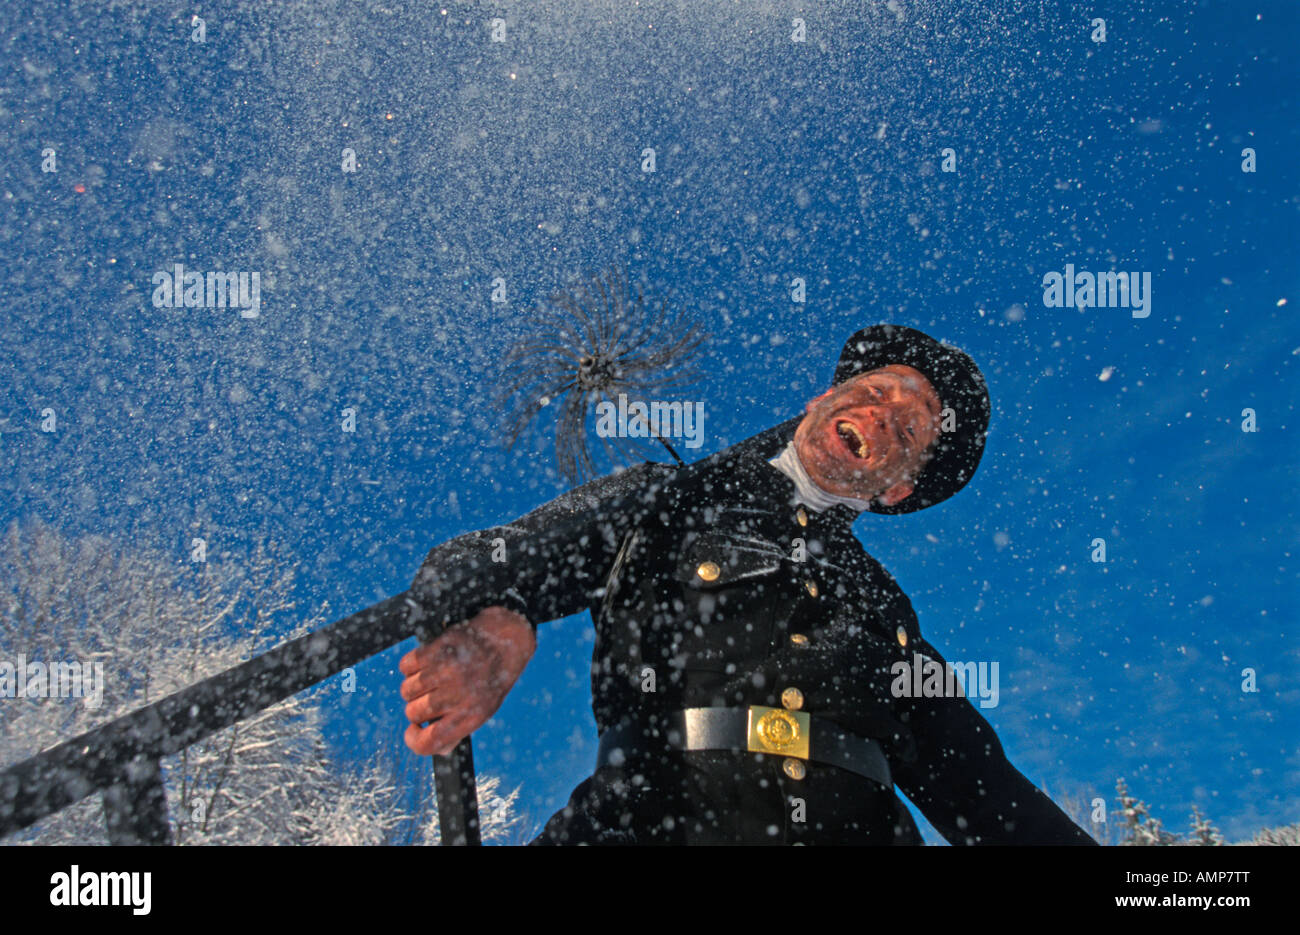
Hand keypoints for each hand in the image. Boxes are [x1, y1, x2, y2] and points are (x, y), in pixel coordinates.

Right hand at [399, 605, 534, 755]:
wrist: (506, 638)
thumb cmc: (492, 677)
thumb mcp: (485, 709)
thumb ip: (460, 729)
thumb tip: (438, 749)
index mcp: (473, 716)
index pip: (430, 742)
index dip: (414, 740)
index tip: (414, 730)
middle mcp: (460, 694)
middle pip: (413, 713)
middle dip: (416, 707)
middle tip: (429, 696)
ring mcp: (448, 670)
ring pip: (407, 690)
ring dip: (412, 687)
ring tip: (429, 680)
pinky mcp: (440, 648)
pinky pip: (406, 665)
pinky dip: (410, 666)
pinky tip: (425, 664)